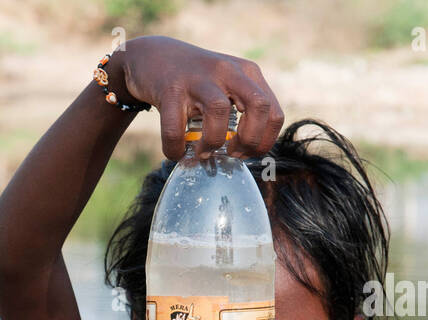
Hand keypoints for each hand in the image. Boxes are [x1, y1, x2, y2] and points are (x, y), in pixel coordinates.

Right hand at [117, 36, 283, 159]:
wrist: (154, 57)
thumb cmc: (194, 82)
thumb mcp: (226, 84)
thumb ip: (242, 107)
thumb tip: (249, 151)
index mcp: (246, 73)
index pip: (273, 112)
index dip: (264, 141)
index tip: (247, 154)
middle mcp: (227, 71)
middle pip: (259, 106)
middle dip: (250, 140)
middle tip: (233, 153)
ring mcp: (198, 78)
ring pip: (220, 110)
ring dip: (213, 141)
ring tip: (203, 152)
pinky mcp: (170, 88)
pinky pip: (176, 127)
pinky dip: (176, 148)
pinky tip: (176, 151)